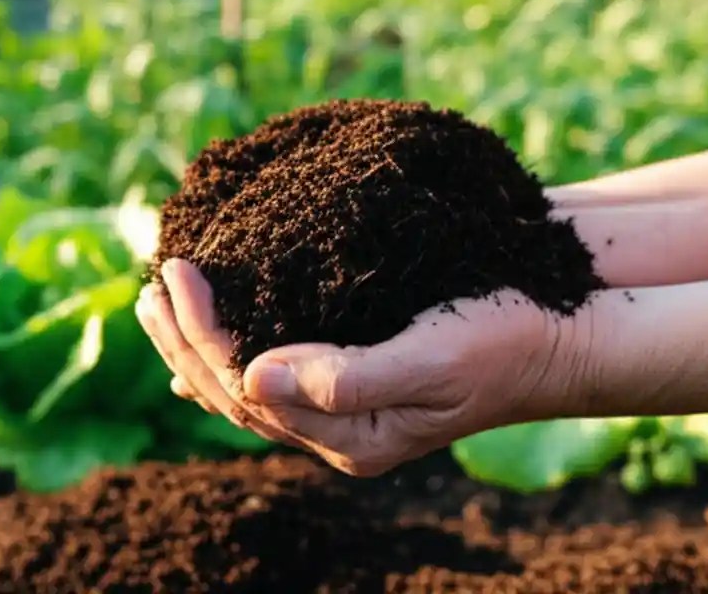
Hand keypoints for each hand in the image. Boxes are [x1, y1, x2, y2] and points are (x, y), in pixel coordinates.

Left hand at [135, 258, 588, 476]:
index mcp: (349, 436)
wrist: (559, 339)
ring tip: (159, 304)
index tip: (177, 270)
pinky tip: (213, 340)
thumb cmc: (502, 339)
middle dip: (183, 341)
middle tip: (148, 286)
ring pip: (247, 386)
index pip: (246, 388)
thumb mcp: (431, 358)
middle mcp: (338, 432)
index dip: (201, 331)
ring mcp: (345, 410)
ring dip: (198, 347)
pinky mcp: (355, 379)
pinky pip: (276, 374)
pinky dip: (234, 351)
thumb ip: (345, 378)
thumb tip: (254, 377)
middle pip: (234, 394)